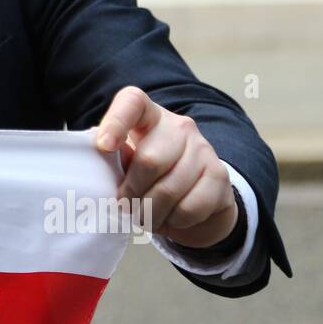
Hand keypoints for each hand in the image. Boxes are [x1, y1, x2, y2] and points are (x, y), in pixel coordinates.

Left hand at [95, 86, 237, 248]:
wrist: (198, 201)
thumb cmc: (151, 179)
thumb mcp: (128, 165)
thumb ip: (116, 159)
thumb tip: (103, 156)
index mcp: (150, 116)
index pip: (133, 102)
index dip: (116, 122)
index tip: (104, 146)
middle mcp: (180, 127)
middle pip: (150, 160)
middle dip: (132, 192)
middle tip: (126, 206)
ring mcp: (204, 149)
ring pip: (169, 189)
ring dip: (151, 212)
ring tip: (145, 217)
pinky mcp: (219, 176)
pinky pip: (189, 207)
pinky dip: (173, 221)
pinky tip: (170, 217)